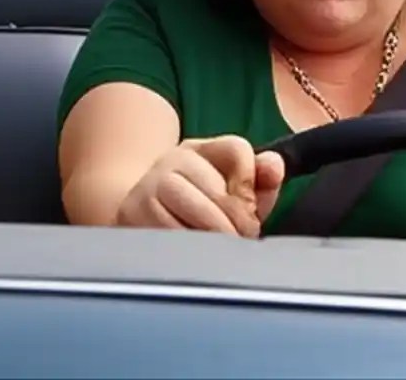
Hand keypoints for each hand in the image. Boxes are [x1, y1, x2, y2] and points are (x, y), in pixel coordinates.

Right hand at [116, 135, 285, 237]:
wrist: (134, 210)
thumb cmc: (194, 202)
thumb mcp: (227, 186)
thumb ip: (261, 178)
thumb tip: (275, 166)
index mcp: (198, 149)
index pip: (237, 151)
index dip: (251, 184)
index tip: (249, 207)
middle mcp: (169, 161)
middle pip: (217, 194)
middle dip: (236, 223)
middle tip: (240, 239)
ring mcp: (147, 188)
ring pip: (195, 218)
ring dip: (214, 240)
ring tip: (218, 249)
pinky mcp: (130, 214)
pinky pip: (171, 238)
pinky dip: (190, 251)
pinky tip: (194, 255)